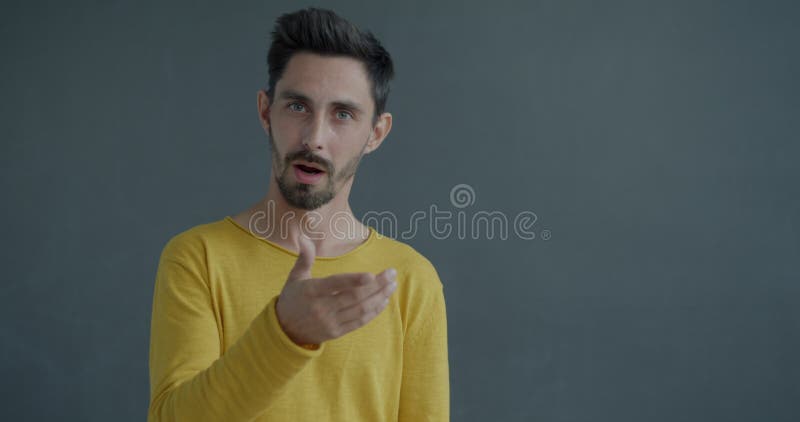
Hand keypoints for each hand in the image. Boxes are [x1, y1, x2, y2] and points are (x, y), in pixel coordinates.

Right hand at [275, 234, 397, 345]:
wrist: (284, 330)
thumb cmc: (292, 298)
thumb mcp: (295, 277)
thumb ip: (304, 258)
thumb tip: (303, 237)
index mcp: (311, 291)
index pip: (335, 284)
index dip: (354, 280)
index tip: (371, 274)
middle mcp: (321, 308)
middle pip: (354, 296)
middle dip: (376, 285)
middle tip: (392, 273)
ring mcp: (330, 322)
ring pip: (360, 309)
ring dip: (379, 297)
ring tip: (392, 285)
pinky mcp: (337, 332)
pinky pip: (359, 322)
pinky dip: (374, 311)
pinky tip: (384, 300)